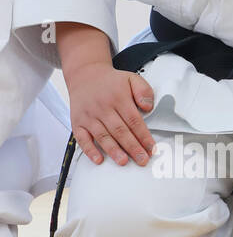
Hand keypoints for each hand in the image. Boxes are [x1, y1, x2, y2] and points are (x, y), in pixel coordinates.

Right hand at [59, 21, 155, 166]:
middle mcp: (102, 107)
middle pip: (119, 130)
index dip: (143, 136)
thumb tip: (147, 107)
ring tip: (123, 162)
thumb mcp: (132, 79)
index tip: (151, 148)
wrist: (85, 74)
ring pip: (102, 135)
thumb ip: (144, 91)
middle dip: (132, 147)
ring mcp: (89, 115)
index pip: (133, 120)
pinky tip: (98, 159)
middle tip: (142, 160)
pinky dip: (89, 150)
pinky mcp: (77, 121)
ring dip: (113, 150)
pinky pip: (81, 138)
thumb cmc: (111, 82)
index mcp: (118, 98)